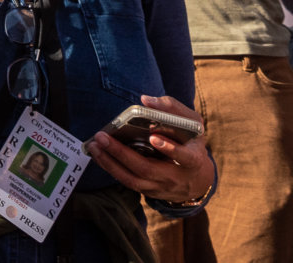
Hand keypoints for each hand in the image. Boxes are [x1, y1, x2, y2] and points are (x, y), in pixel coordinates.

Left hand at [88, 96, 213, 202]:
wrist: (197, 180)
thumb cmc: (192, 143)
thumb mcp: (192, 125)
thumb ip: (173, 109)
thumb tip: (146, 100)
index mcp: (193, 159)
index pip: (184, 157)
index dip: (170, 149)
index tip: (153, 137)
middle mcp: (176, 177)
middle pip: (147, 170)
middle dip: (122, 154)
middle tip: (102, 137)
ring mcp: (162, 188)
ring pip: (134, 181)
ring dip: (111, 164)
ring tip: (94, 146)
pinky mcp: (150, 192)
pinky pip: (128, 183)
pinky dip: (112, 169)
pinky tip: (99, 155)